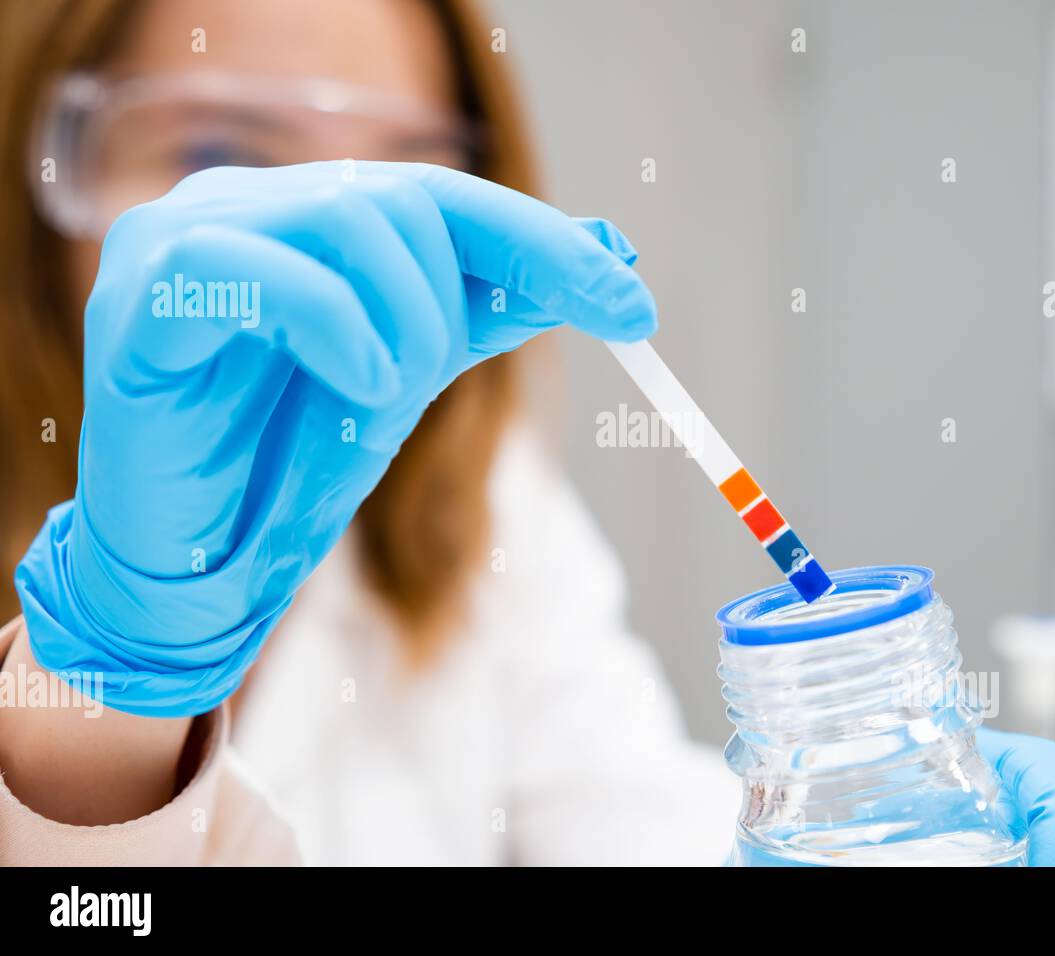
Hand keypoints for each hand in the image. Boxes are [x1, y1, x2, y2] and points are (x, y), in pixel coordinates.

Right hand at [15, 161, 654, 717]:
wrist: (196, 556)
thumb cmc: (294, 457)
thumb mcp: (415, 370)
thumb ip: (495, 302)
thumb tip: (610, 247)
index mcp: (314, 216)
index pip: (449, 199)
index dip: (547, 249)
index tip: (633, 310)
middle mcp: (255, 205)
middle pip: (407, 199)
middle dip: (451, 304)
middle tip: (426, 384)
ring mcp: (192, 237)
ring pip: (347, 221)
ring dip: (401, 327)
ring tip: (375, 399)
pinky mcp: (145, 295)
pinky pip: (258, 272)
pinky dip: (336, 330)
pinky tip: (357, 388)